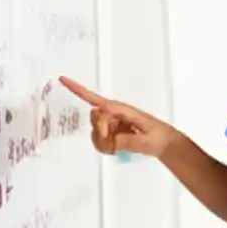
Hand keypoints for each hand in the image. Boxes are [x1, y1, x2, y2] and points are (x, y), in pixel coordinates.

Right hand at [59, 76, 181, 158]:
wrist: (163, 143)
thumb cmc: (157, 136)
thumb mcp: (145, 140)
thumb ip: (127, 141)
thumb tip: (110, 141)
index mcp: (120, 109)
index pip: (95, 99)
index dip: (78, 89)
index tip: (63, 79)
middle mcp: (112, 114)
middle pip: (94, 119)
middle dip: (101, 131)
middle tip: (117, 140)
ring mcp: (110, 125)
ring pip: (95, 134)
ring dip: (105, 142)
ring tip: (122, 144)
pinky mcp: (110, 134)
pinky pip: (98, 143)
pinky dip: (106, 148)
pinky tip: (119, 148)